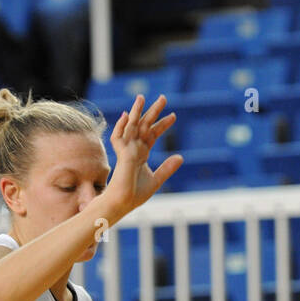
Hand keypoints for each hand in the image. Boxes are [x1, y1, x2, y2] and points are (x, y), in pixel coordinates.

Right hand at [102, 95, 182, 219]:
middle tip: (163, 98)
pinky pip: (119, 137)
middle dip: (153, 112)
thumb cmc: (136, 194)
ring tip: (142, 97)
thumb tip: (181, 157)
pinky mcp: (121, 155)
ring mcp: (126, 150)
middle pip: (144, 125)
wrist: (123, 203)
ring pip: (132, 126)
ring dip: (136, 111)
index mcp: (141, 153)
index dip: (163, 125)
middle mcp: (134, 148)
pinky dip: (122, 126)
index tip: (174, 116)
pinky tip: (127, 115)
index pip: (152, 133)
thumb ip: (167, 168)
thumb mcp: (157, 179)